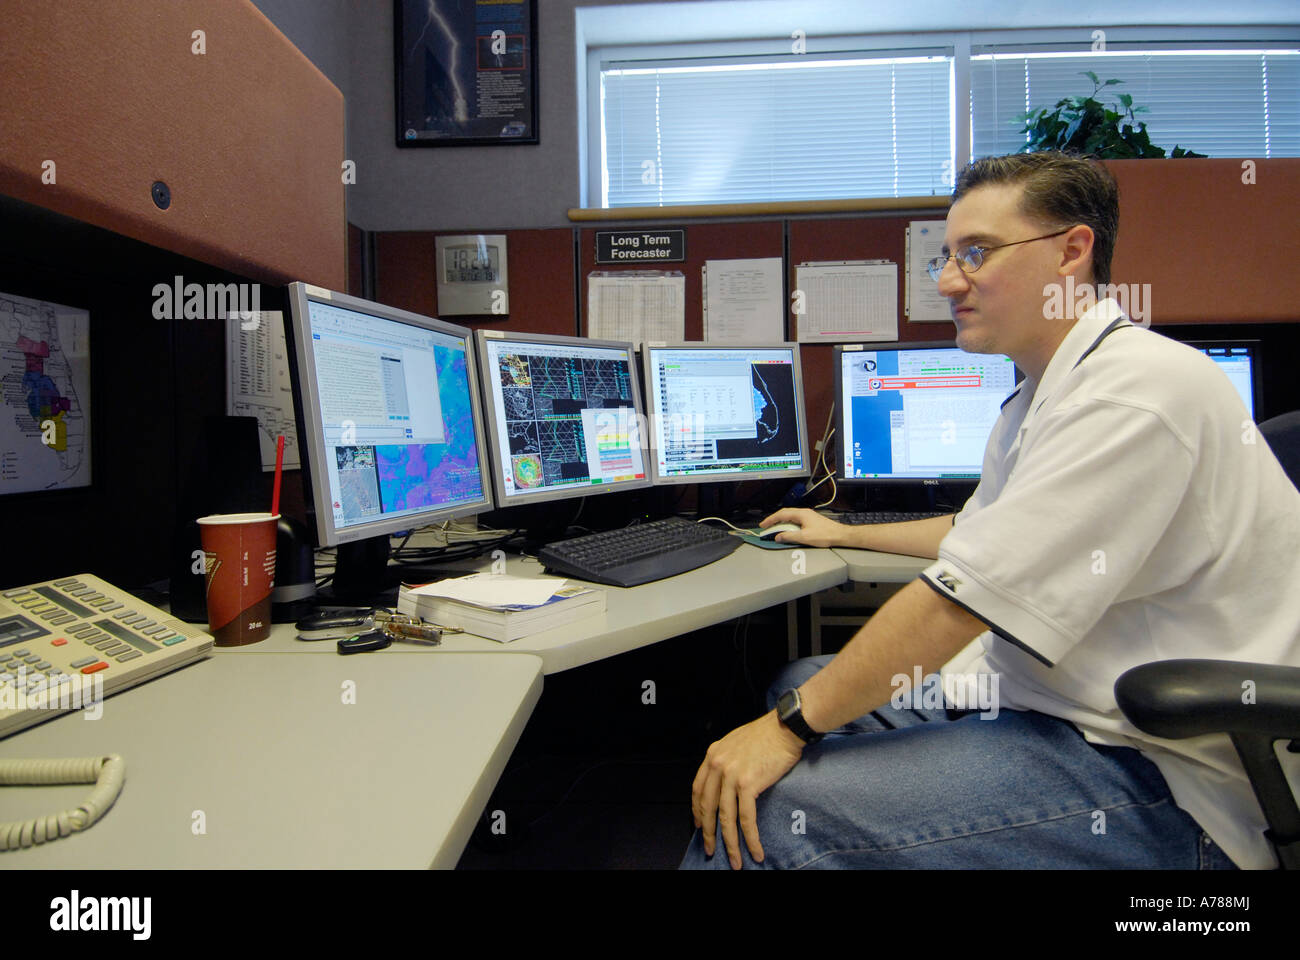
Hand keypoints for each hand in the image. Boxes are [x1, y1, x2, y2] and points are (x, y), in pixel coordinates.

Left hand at [691, 710, 804, 868]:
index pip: (698, 788)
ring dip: (730, 843)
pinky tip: (755, 850)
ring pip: (726, 817)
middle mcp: (718, 765)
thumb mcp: (736, 742)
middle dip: (709, 833)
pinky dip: (750, 838)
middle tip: (710, 850)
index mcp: (714, 755)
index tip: (699, 825)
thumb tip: (726, 782)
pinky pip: (746, 818)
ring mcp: (732, 775)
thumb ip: (727, 760)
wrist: (786, 727)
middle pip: (708, 807)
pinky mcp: (749, 784)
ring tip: (735, 860)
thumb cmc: (767, 734)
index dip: (697, 810)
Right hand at [759, 507, 845, 547]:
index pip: (781, 514)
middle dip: (774, 520)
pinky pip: (795, 520)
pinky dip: (788, 524)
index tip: (763, 525)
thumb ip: (789, 536)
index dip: (771, 519)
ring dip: (781, 522)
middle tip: (766, 526)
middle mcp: (804, 513)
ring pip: (790, 517)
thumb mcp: (805, 537)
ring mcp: (808, 516)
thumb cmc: (825, 535)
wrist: (839, 535)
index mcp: (801, 514)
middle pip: (785, 514)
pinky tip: (787, 530)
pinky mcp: (810, 521)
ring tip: (775, 529)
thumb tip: (778, 536)